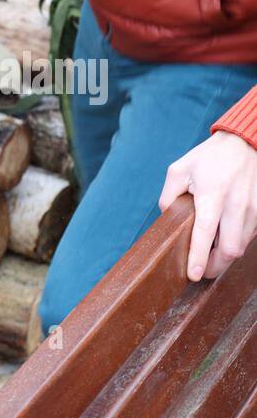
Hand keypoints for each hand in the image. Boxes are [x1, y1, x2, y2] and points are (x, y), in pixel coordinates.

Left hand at [159, 131, 256, 280]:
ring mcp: (253, 208)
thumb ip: (168, 197)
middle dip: (215, 266)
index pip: (205, 234)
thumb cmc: (208, 157)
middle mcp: (236, 204)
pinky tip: (225, 240)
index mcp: (212, 195)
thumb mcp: (178, 171)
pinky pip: (251, 236)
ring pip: (243, 246)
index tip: (194, 275)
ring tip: (212, 257)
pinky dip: (238, 243)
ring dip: (227, 257)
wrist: (244, 142)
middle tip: (202, 271)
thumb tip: (168, 221)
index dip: (199, 258)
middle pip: (230, 249)